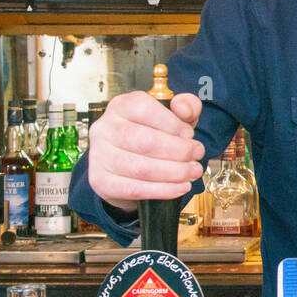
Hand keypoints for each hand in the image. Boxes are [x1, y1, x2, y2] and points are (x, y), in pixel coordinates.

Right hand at [86, 91, 205, 212]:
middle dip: (179, 151)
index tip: (189, 134)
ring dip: (175, 173)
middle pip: (145, 142)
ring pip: (142, 169)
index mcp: (121, 106)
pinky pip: (135, 189)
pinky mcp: (102, 181)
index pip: (145, 110)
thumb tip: (184, 108)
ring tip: (192, 171)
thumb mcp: (171, 116)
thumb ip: (185, 106)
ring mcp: (100, 156)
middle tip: (197, 155)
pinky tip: (180, 187)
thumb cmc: (150, 135)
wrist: (126, 165)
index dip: (173, 124)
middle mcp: (105, 128)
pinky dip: (163, 190)